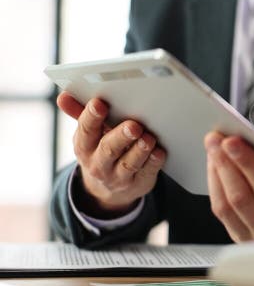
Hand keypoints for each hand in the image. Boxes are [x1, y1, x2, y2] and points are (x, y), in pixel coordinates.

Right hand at [57, 92, 165, 216]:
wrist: (108, 190)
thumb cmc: (100, 150)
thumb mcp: (89, 136)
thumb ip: (80, 114)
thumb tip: (63, 95)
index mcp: (84, 146)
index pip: (86, 131)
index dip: (91, 117)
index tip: (99, 103)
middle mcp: (99, 163)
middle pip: (109, 149)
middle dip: (121, 136)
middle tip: (134, 125)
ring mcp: (118, 176)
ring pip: (129, 163)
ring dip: (139, 151)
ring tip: (148, 138)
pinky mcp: (138, 183)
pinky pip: (146, 173)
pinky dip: (153, 162)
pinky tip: (159, 152)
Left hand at [204, 131, 253, 251]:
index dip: (251, 166)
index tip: (235, 141)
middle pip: (242, 197)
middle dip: (229, 162)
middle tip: (220, 136)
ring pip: (226, 205)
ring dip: (217, 171)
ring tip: (214, 144)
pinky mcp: (241, 240)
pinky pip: (222, 211)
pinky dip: (215, 184)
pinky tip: (215, 163)